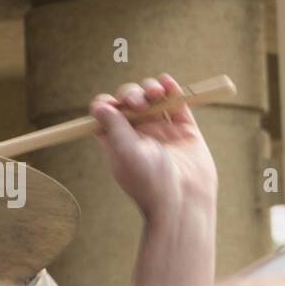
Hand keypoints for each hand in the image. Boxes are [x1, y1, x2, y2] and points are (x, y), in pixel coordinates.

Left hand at [91, 74, 217, 285]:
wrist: (184, 201)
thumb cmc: (150, 182)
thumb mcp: (125, 153)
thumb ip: (114, 126)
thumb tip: (99, 106)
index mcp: (118, 141)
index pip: (106, 114)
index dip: (107, 104)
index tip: (114, 106)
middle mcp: (139, 134)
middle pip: (129, 100)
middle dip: (132, 93)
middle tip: (139, 104)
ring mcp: (163, 130)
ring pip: (153, 98)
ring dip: (151, 88)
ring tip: (156, 94)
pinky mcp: (185, 129)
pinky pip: (177, 103)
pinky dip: (172, 89)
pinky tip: (167, 83)